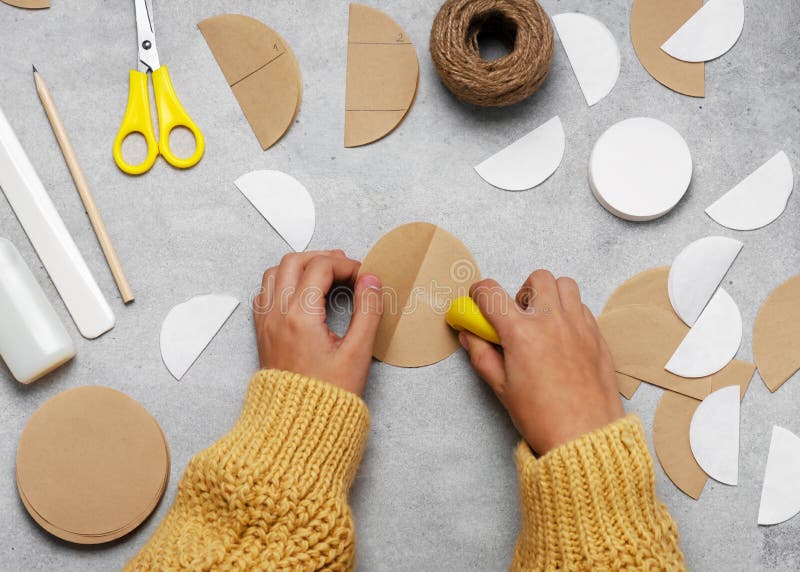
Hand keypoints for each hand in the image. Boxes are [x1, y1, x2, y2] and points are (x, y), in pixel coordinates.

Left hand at [253, 250, 382, 395]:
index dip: (347, 266)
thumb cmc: (329, 397)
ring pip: (274, 273)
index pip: (321, 267)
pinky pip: (264, 293)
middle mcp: (277, 314)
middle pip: (294, 261)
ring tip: (325, 276)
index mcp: (300, 316)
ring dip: (300, 266)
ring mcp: (266, 323)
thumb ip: (368, 311)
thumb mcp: (358, 353)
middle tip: (346, 269)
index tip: (363, 278)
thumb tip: (371, 280)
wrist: (298, 427)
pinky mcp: (262, 333)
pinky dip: (283, 283)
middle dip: (322, 258)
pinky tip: (302, 294)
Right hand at [459, 270, 623, 453]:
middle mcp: (552, 320)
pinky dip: (568, 311)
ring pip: (564, 284)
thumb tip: (470, 334)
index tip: (476, 303)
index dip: (478, 294)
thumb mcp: (501, 387)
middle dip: (520, 291)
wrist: (586, 437)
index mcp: (521, 333)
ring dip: (549, 295)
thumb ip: (481, 354)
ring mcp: (578, 325)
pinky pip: (582, 306)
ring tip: (542, 321)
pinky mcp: (597, 335)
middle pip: (535, 279)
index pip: (491, 293)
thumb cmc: (543, 417)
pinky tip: (561, 336)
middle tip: (516, 317)